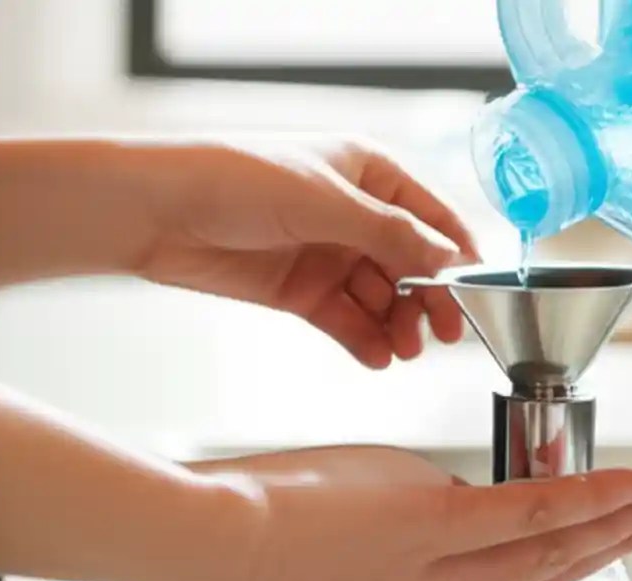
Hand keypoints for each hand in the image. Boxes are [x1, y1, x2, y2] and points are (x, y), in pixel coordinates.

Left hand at [136, 136, 479, 368]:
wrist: (154, 211)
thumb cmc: (235, 179)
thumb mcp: (326, 202)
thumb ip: (392, 235)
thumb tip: (451, 261)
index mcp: (370, 174)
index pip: (433, 218)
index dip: (457, 257)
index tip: (477, 296)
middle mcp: (355, 214)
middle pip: (412, 265)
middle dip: (428, 300)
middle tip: (443, 335)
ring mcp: (328, 254)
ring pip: (382, 297)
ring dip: (397, 324)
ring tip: (403, 349)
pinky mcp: (301, 291)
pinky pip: (346, 319)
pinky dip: (364, 339)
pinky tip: (376, 356)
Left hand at [176, 446, 631, 580]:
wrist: (198, 538)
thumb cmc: (251, 530)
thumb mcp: (337, 544)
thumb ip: (399, 532)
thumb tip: (436, 505)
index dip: (583, 558)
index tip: (627, 536)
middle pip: (557, 571)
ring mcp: (438, 566)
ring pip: (557, 547)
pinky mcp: (428, 526)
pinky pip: (528, 515)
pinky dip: (591, 499)